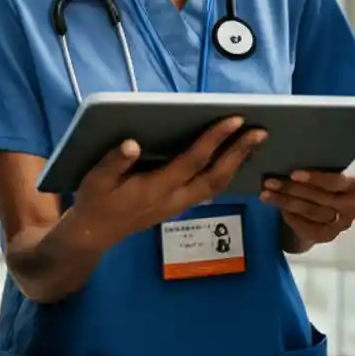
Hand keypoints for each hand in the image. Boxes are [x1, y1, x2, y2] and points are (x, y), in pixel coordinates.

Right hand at [70, 117, 266, 249]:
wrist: (95, 235)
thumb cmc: (95, 202)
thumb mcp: (96, 179)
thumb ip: (114, 162)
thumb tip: (132, 143)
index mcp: (156, 189)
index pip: (192, 161)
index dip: (214, 140)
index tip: (234, 120)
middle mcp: (174, 199)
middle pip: (215, 177)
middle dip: (239, 153)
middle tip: (260, 131)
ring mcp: (179, 206)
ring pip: (216, 186)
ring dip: (237, 163)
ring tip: (253, 142)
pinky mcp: (178, 207)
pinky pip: (210, 190)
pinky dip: (226, 173)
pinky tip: (233, 160)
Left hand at [260, 170, 354, 247]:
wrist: (321, 206)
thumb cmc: (319, 180)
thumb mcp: (322, 169)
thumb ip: (314, 162)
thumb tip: (282, 148)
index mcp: (354, 184)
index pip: (337, 181)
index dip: (315, 178)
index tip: (292, 174)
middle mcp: (352, 206)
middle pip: (321, 198)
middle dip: (293, 189)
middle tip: (269, 182)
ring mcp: (341, 224)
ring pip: (311, 212)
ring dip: (286, 202)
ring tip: (266, 194)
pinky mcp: (328, 236)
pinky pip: (307, 228)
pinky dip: (291, 217)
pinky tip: (278, 208)